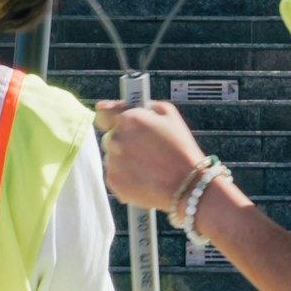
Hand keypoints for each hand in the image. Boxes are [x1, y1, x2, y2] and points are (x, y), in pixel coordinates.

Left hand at [96, 100, 205, 217]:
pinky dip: (125, 177)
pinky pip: (114, 176)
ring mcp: (113, 162)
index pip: (104, 114)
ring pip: (112, 158)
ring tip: (148, 166)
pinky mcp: (113, 182)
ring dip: (124, 160)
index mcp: (128, 119)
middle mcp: (116, 139)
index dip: (109, 117)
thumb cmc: (181, 149)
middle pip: (110, 138)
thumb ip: (148, 106)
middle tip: (145, 150)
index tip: (109, 120)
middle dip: (124, 142)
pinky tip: (144, 177)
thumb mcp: (171, 115)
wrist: (187, 184)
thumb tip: (132, 107)